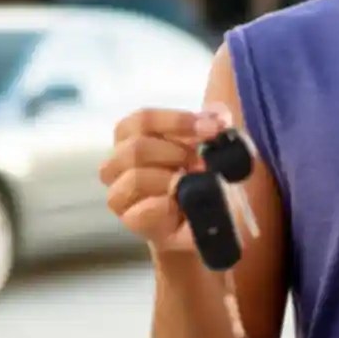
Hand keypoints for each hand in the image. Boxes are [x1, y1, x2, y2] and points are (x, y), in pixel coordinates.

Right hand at [99, 106, 227, 252]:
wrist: (212, 218)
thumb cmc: (205, 174)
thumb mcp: (213, 143)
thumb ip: (214, 123)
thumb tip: (219, 117)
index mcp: (132, 136)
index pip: (142, 120)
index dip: (177, 121)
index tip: (213, 128)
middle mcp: (119, 163)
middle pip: (136, 147)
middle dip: (176, 153)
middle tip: (203, 163)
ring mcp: (121, 193)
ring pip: (135, 178)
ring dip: (171, 179)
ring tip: (194, 183)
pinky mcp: (131, 221)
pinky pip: (142, 211)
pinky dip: (167, 205)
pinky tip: (182, 204)